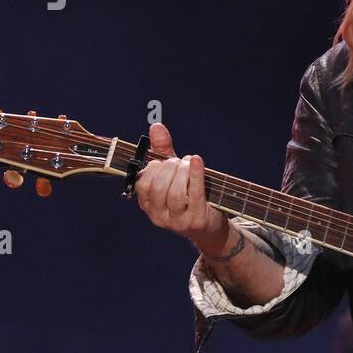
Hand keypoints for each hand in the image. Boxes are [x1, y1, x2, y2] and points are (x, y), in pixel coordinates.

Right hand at [133, 122, 227, 250]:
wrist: (209, 226)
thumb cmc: (188, 195)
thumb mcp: (173, 174)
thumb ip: (162, 151)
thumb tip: (156, 126)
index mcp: (148, 205)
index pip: (142, 183)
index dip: (153, 168)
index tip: (164, 161)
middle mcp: (159, 216)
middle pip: (158, 187)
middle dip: (169, 168)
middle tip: (179, 161)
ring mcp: (178, 221)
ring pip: (175, 193)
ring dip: (183, 172)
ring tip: (189, 163)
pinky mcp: (196, 220)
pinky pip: (195, 194)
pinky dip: (196, 174)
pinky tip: (197, 161)